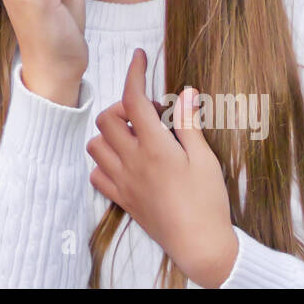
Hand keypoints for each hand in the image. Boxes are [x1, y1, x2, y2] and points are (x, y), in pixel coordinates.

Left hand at [86, 48, 237, 287]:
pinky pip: (96, 175)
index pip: (135, 98)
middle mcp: (132, 161)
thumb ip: (189, 123)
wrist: (200, 246)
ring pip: (95, 145)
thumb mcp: (205, 159)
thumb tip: (186, 91)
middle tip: (149, 115)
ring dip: (110, 134)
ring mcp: (123, 181)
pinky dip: (103, 163)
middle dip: (123, 107)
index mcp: (155, 147)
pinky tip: (125, 162)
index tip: (139, 57)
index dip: (135, 72)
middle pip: (106, 118)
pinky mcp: (121, 199)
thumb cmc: (208, 202)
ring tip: (134, 137)